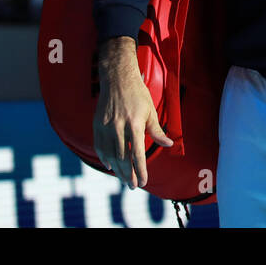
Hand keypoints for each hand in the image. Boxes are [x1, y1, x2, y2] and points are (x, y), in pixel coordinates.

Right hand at [92, 36, 172, 188]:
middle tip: (134, 186)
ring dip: (117, 169)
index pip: (137, 154)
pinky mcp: (97, 124)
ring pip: (110, 155)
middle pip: (123, 158)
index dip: (141, 170)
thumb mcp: (151, 111)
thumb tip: (168, 144)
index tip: (144, 182)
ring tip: (124, 179)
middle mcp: (118, 127)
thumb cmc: (138, 94)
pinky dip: (104, 157)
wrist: (117, 78)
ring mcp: (106, 126)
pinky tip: (110, 165)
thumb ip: (157, 131)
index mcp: (134, 124)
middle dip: (129, 174)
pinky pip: (99, 146)